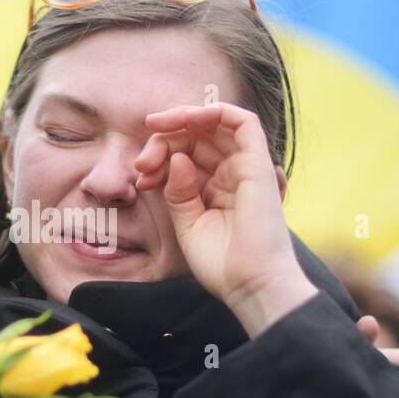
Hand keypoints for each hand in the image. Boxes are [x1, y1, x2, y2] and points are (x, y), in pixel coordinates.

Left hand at [134, 102, 316, 334]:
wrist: (249, 285)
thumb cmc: (221, 264)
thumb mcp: (187, 224)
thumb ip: (177, 190)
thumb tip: (175, 156)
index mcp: (217, 189)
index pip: (187, 156)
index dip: (160, 156)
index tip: (140, 175)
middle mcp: (233, 175)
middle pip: (196, 138)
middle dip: (164, 141)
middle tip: (142, 164)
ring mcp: (247, 167)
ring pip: (214, 125)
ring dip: (182, 121)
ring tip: (155, 132)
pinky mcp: (258, 164)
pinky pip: (242, 121)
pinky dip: (213, 112)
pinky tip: (185, 119)